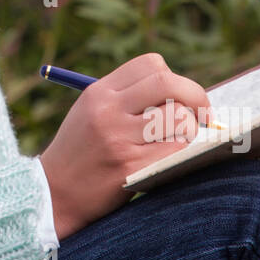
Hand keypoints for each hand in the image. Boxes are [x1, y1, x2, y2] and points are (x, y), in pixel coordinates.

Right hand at [39, 52, 212, 240]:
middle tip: (205, 114)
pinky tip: (171, 159)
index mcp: (99, 93)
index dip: (174, 78)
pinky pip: (176, 150)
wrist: (54, 194)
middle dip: (196, 97)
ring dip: (190, 128)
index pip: (151, 64)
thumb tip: (181, 93)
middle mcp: (108, 111)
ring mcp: (119, 139)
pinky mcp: (130, 168)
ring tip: (179, 141)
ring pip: (178, 117)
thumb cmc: (79, 153)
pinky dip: (182, 152)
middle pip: (168, 83)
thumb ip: (127, 98)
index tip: (181, 97)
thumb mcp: (90, 113)